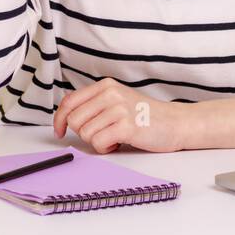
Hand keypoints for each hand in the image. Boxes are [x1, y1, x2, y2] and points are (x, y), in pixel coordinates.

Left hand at [53, 78, 190, 152]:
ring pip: (86, 134)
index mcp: (105, 86)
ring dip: (99, 142)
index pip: (69, 101)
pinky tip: (120, 142)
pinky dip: (107, 148)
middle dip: (85, 133)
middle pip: (75, 121)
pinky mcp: (126, 126)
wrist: (175, 123)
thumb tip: (66, 116)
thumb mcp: (117, 101)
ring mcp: (119, 109)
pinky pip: (99, 143)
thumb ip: (95, 104)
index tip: (59, 132)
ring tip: (116, 136)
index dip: (59, 119)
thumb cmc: (145, 116)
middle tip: (104, 133)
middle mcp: (110, 93)